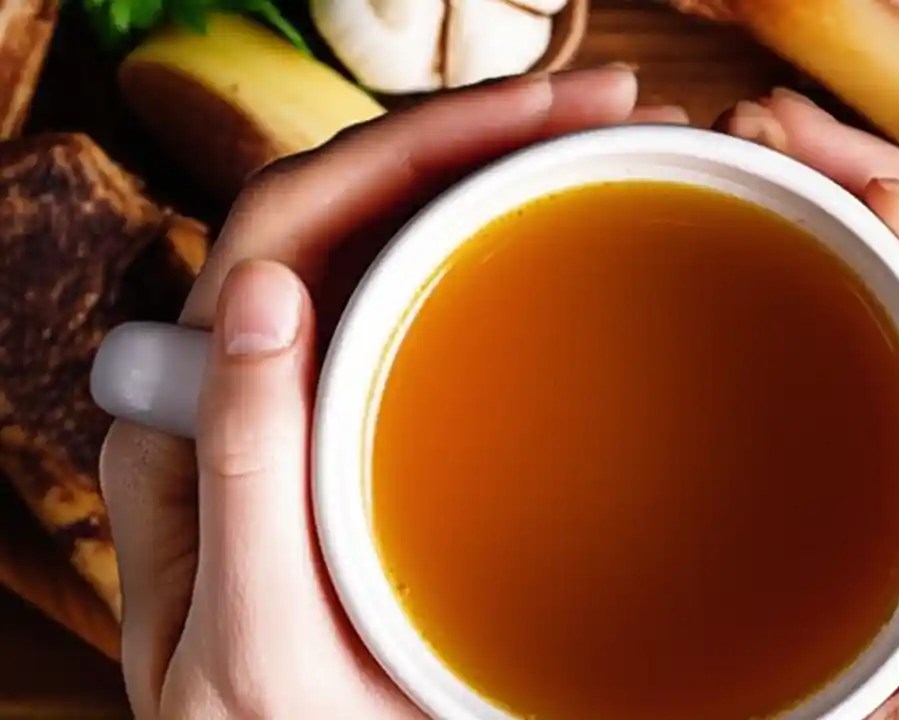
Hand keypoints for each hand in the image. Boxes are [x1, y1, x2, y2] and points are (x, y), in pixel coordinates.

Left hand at [97, 66, 683, 718]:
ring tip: (606, 150)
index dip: (407, 143)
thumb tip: (266, 291)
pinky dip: (503, 256)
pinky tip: (570, 243)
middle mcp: (257, 387)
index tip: (543, 114)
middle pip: (356, 210)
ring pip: (399, 249)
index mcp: (201, 413)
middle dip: (478, 136)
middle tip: (614, 111)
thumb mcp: (250, 639)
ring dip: (496, 180)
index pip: (291, 225)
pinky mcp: (384, 436)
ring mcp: (324, 406)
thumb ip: (241, 476)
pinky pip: (434, 317)